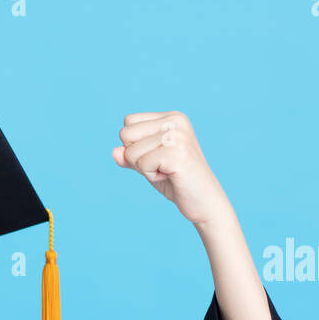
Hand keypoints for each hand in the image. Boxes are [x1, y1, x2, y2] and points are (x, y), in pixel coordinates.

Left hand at [112, 111, 231, 226]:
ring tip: (167, 171)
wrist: (204, 201)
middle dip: (136, 157)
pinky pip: (142, 164)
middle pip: (126, 134)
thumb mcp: (148, 165)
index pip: (128, 122)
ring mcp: (178, 136)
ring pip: (131, 151)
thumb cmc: (176, 181)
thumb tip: (114, 152)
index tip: (158, 157)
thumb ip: (130, 156)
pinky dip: (151, 176)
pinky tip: (170, 176)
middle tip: (161, 166)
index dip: (134, 145)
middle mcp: (175, 121)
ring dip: (145, 169)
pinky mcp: (177, 153)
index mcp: (171, 117)